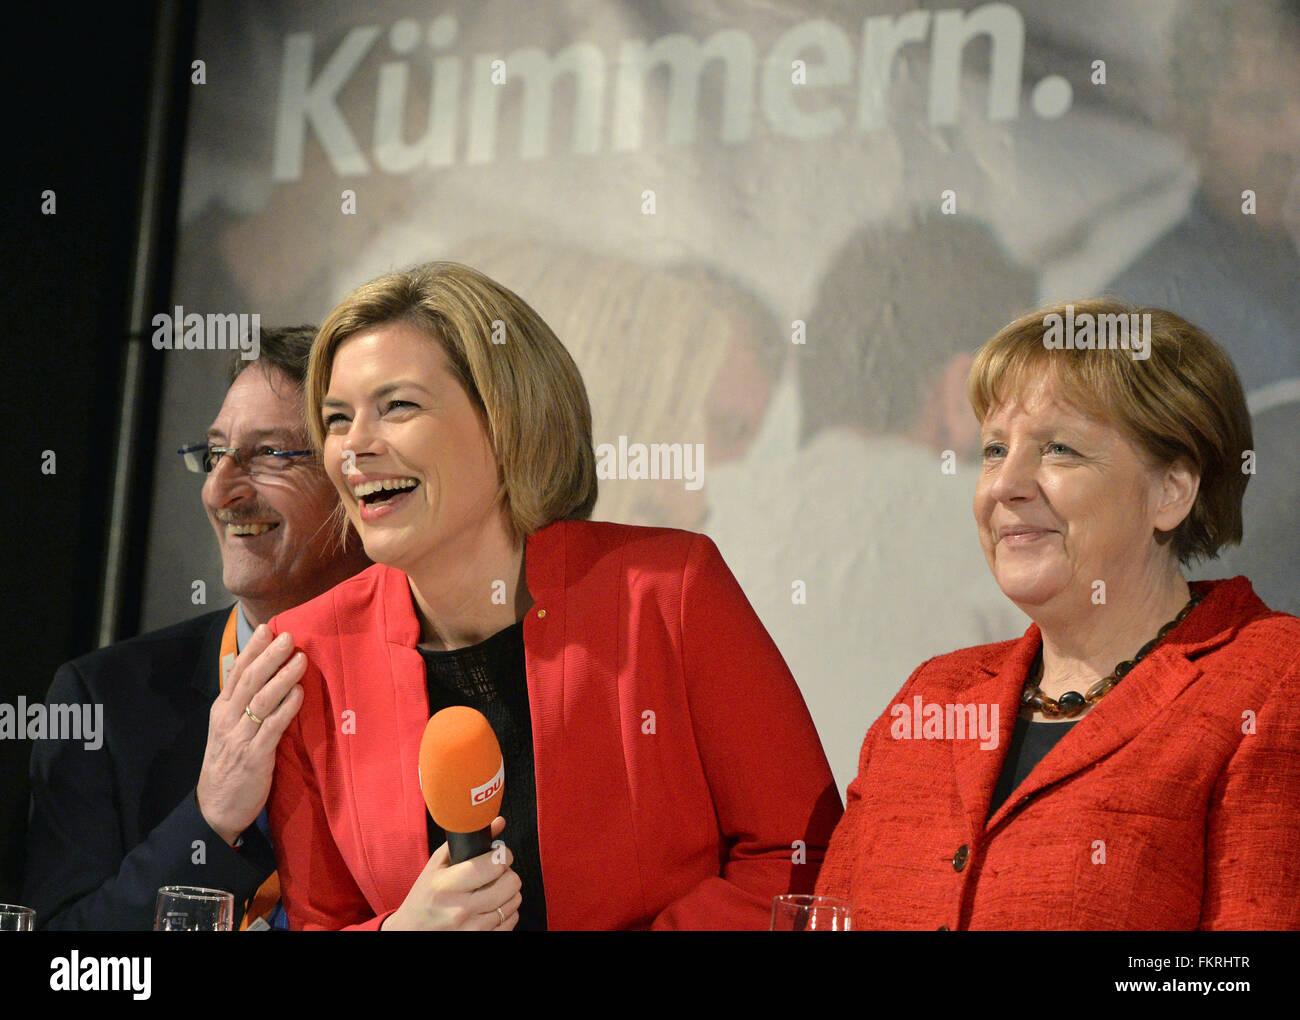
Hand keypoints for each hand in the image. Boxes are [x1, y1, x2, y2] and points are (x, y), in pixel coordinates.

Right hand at [196, 624, 305, 845]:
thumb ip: (244, 705)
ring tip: (300, 659)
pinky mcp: (255, 758)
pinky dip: (287, 709)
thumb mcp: (229, 730)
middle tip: (288, 636)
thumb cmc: (229, 766)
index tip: (267, 629)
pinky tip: (300, 694)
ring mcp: (240, 739)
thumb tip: (265, 675)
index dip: (252, 650)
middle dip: (269, 656)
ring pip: (261, 700)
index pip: (236, 673)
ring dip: (283, 677)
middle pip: (249, 681)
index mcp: (221, 711)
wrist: (216, 810)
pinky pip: (272, 728)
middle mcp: (228, 721)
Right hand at [382, 817, 521, 929]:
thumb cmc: (423, 898)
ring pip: (513, 902)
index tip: (498, 854)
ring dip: (508, 892)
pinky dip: (507, 912)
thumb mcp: (436, 865)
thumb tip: (498, 822)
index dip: (502, 854)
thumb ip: (467, 842)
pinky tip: (492, 907)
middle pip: (510, 883)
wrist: (410, 932)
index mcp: (447, 885)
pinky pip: (511, 922)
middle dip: (507, 873)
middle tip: (496, 872)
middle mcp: (460, 909)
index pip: (494, 864)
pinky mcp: (479, 940)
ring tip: (493, 889)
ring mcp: (471, 929)